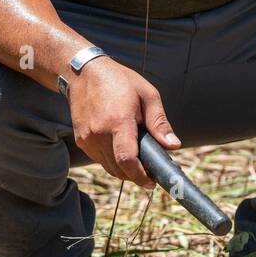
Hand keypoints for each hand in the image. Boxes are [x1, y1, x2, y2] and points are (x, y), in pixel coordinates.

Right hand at [66, 56, 180, 186]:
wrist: (83, 73)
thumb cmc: (119, 81)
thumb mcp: (147, 95)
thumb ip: (159, 122)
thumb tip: (173, 145)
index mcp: (118, 121)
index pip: (127, 160)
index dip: (140, 176)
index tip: (152, 182)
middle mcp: (99, 133)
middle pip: (119, 169)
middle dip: (136, 175)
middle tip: (150, 171)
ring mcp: (88, 139)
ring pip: (109, 168)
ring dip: (125, 170)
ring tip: (138, 160)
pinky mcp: (81, 140)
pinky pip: (100, 160)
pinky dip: (113, 161)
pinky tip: (122, 149)